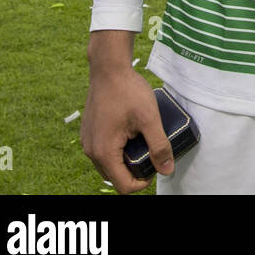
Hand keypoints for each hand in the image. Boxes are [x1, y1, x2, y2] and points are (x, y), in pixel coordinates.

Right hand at [81, 34, 173, 193]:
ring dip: (127, 160)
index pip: (123, 185)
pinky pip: (104, 151)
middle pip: (115, 176)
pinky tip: (132, 132)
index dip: (143, 182)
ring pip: (109, 164)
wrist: (108, 68)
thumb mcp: (150, 118)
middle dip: (135, 170)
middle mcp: (91, 151)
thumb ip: (159, 146)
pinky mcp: (89, 133)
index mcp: (104, 152)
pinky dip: (118, 149)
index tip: (157, 165)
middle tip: (152, 151)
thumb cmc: (128, 91)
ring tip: (143, 140)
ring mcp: (87, 142)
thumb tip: (167, 169)